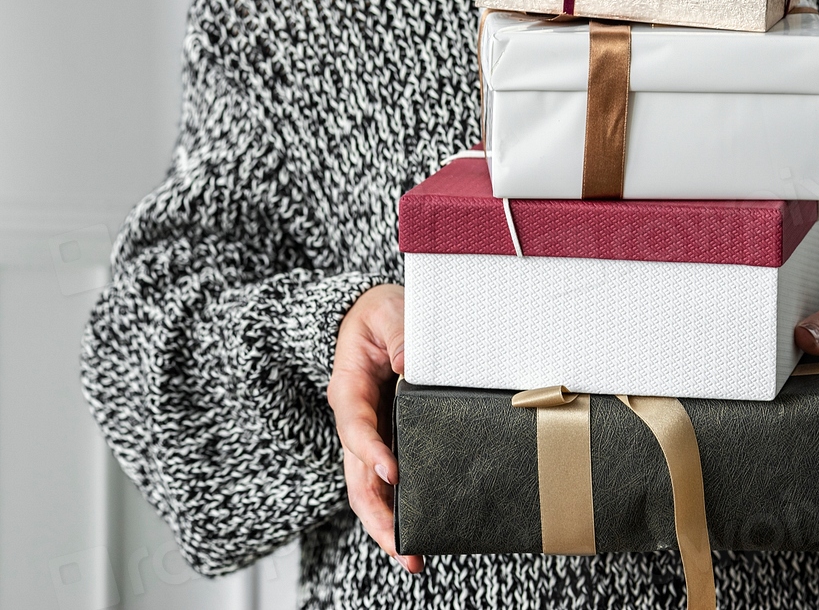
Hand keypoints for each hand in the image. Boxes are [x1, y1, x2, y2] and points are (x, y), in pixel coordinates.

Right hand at [326, 284, 422, 572]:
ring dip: (387, 525)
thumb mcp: (388, 312)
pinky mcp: (386, 441)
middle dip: (376, 516)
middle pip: (357, 478)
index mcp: (348, 389)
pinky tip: (420, 531)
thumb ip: (398, 334)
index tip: (392, 471)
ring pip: (368, 489)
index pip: (355, 428)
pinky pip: (387, 480)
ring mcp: (369, 435)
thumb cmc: (378, 314)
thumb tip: (407, 363)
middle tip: (403, 548)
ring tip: (412, 557)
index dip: (370, 451)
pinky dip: (398, 507)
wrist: (371, 316)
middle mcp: (355, 420)